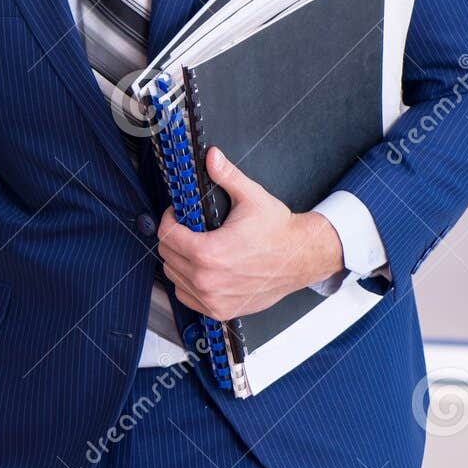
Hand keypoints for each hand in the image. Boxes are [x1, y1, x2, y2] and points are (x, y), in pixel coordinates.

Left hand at [158, 148, 344, 319]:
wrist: (301, 258)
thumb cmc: (279, 232)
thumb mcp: (252, 198)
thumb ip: (226, 176)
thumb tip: (212, 157)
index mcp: (209, 253)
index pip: (166, 236)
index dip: (169, 220)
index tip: (177, 214)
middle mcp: (207, 279)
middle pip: (167, 256)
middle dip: (173, 238)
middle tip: (187, 228)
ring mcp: (213, 298)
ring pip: (174, 277)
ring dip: (178, 261)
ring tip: (194, 247)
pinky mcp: (220, 310)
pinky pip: (187, 297)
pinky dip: (187, 283)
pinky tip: (201, 269)